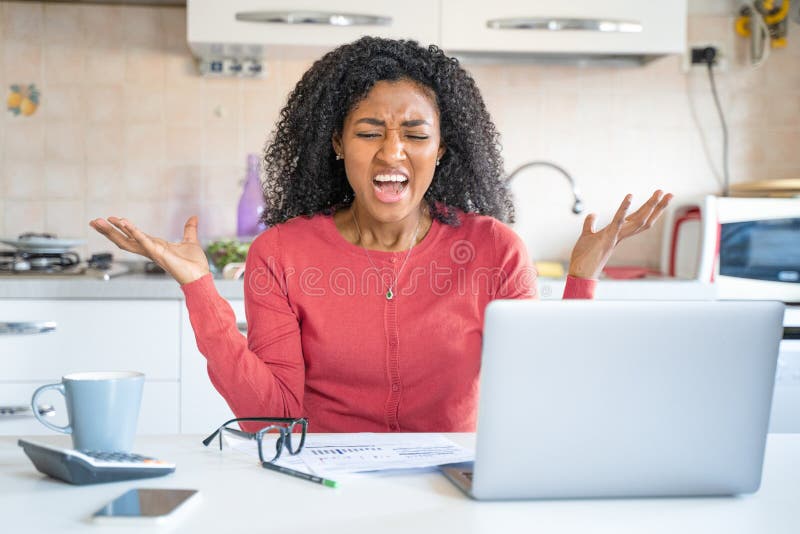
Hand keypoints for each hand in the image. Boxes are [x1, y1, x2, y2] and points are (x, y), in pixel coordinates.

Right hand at [89, 215, 210, 285]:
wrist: (200, 276)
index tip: (111, 218)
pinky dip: (134, 232)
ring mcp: (152, 252)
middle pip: (124, 240)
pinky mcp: (158, 253)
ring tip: (99, 221)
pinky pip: (144, 241)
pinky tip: (125, 223)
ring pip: (127, 241)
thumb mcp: (190, 241)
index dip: (122, 227)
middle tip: (94, 221)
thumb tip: (193, 218)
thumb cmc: (194, 264)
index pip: (133, 236)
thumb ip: (189, 229)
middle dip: (108, 231)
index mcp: (155, 246)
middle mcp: (150, 250)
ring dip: (113, 231)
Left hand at [567, 190, 672, 278]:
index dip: (648, 208)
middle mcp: (621, 234)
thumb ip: (590, 224)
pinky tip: (629, 195)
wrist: (581, 272)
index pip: (637, 218)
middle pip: (644, 219)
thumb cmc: (584, 256)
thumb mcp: (587, 236)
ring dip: (650, 205)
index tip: (659, 197)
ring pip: (639, 220)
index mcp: (618, 233)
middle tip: (669, 193)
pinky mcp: (608, 237)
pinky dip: (623, 208)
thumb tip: (593, 214)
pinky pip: (618, 220)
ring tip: (659, 192)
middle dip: (658, 206)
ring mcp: (617, 236)